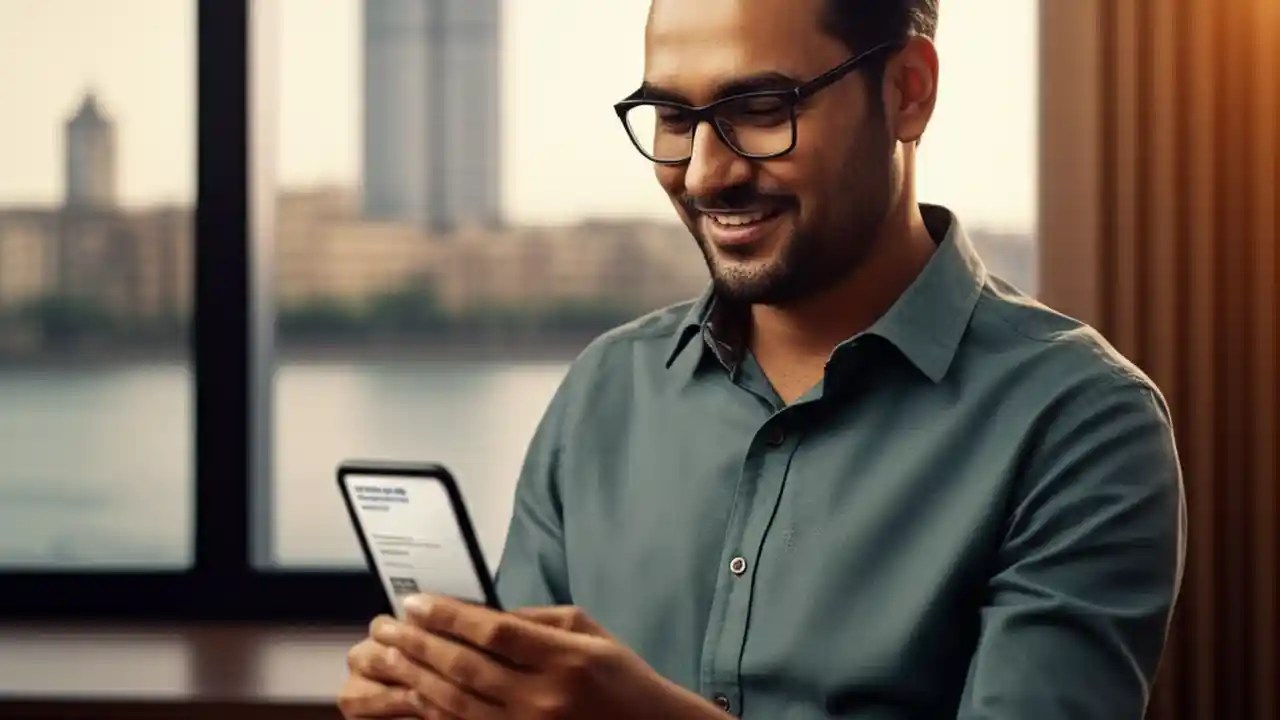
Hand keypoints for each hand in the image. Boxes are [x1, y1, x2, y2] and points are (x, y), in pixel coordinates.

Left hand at [344, 594, 725, 719]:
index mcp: (566, 659)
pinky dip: (434, 708)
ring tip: (388, 652)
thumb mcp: (587, 630)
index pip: (494, 632)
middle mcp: (545, 698)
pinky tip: (413, 689)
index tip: (416, 601)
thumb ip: (535, 619)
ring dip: (416, 675)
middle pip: (466, 667)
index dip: (448, 616)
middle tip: (386, 624)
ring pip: (457, 702)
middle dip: (419, 643)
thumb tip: (479, 613)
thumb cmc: (619, 675)